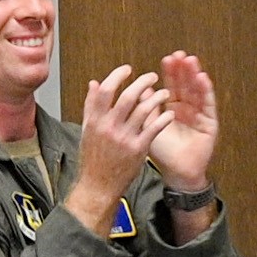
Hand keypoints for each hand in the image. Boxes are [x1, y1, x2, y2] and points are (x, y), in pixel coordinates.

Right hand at [67, 65, 172, 228]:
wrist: (98, 187)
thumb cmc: (93, 159)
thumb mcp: (86, 130)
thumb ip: (90, 105)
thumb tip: (93, 83)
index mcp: (95, 120)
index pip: (105, 90)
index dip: (117, 76)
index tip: (128, 69)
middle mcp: (109, 127)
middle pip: (127, 96)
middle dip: (142, 82)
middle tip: (152, 76)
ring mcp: (124, 138)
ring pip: (143, 110)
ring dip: (156, 98)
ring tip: (165, 93)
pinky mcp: (138, 150)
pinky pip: (154, 129)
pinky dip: (164, 119)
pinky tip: (170, 114)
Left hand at [146, 51, 220, 193]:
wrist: (177, 172)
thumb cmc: (163, 153)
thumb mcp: (150, 127)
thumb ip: (147, 108)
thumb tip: (140, 88)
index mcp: (172, 109)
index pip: (172, 86)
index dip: (170, 73)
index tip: (168, 59)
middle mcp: (187, 109)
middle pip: (186, 85)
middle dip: (183, 70)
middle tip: (180, 55)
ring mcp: (199, 115)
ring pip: (197, 91)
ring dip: (194, 76)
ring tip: (191, 61)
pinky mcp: (210, 122)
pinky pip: (208, 104)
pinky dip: (206, 91)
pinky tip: (203, 78)